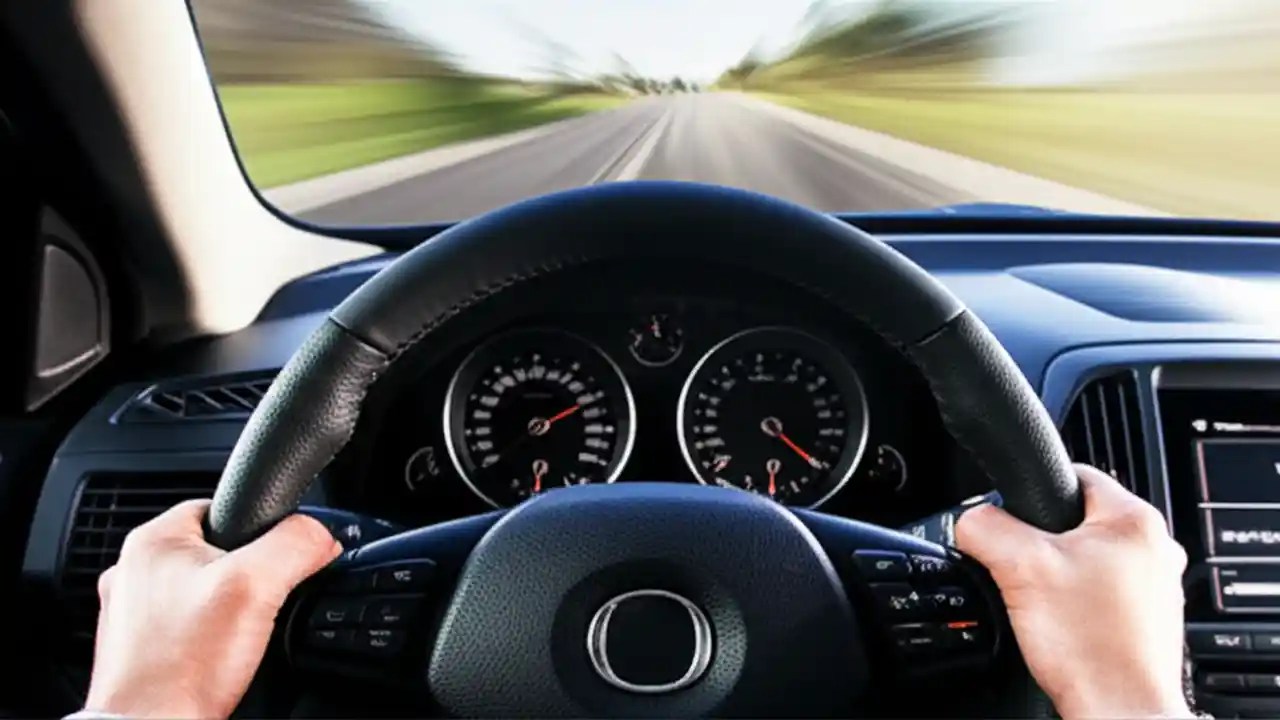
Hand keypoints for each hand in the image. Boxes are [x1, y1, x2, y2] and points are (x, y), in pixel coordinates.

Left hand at [85, 500, 341, 718]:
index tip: (278, 558)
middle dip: (248, 575)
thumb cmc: (183, 667)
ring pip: (205, 591)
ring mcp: (132, 613)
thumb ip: (295, 544)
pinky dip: (208, 639)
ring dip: (229, 608)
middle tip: (261, 603)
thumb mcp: (257, 586)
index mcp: (152, 540)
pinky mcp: (138, 648)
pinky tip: (218, 656)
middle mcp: (134, 571)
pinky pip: (189, 626)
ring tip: (237, 636)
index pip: (224, 505)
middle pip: (219, 551)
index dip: (262, 528)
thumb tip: (321, 535)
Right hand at [956, 464, 1189, 719]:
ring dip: (1057, 578)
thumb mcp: (1018, 566)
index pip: (1073, 474)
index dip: (1031, 494)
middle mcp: (1157, 549)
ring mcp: (1156, 588)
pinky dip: (1075, 607)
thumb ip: (984, 527)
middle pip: (1074, 522)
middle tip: (1024, 573)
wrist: (1118, 710)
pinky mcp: (1146, 620)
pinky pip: (1097, 596)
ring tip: (1045, 605)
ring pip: (1084, 561)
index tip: (1014, 522)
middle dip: (1041, 545)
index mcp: (1137, 520)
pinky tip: (1063, 627)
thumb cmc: (1090, 646)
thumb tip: (970, 518)